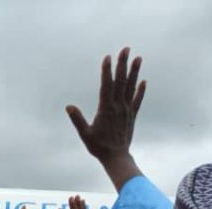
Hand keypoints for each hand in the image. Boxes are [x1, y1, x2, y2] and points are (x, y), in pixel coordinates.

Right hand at [66, 47, 144, 165]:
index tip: (107, 57)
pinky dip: (140, 90)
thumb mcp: (85, 134)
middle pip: (121, 81)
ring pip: (131, 87)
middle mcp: (118, 106)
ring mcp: (127, 110)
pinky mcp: (132, 116)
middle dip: (123, 64)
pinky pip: (137, 100)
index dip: (107, 71)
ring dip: (135, 72)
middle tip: (126, 49)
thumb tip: (68, 106)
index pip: (107, 85)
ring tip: (138, 58)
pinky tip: (143, 81)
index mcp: (106, 109)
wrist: (116, 157)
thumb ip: (77, 119)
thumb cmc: (99, 147)